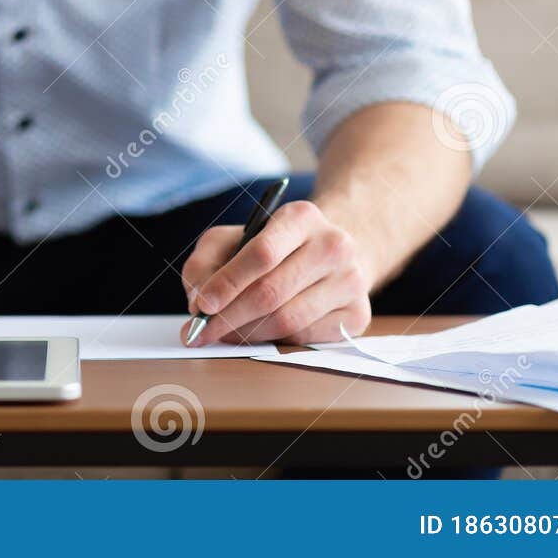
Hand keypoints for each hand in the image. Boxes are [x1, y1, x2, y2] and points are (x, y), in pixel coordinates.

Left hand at [180, 200, 372, 344]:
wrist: (331, 254)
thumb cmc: (273, 247)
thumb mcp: (234, 239)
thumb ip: (206, 263)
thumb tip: (199, 303)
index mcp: (301, 217)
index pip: (261, 253)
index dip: (228, 283)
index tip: (201, 306)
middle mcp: (333, 245)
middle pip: (271, 292)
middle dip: (229, 317)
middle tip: (201, 332)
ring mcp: (351, 280)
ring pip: (288, 320)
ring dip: (248, 333)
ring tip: (224, 334)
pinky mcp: (358, 314)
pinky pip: (305, 337)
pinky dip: (274, 341)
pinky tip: (259, 334)